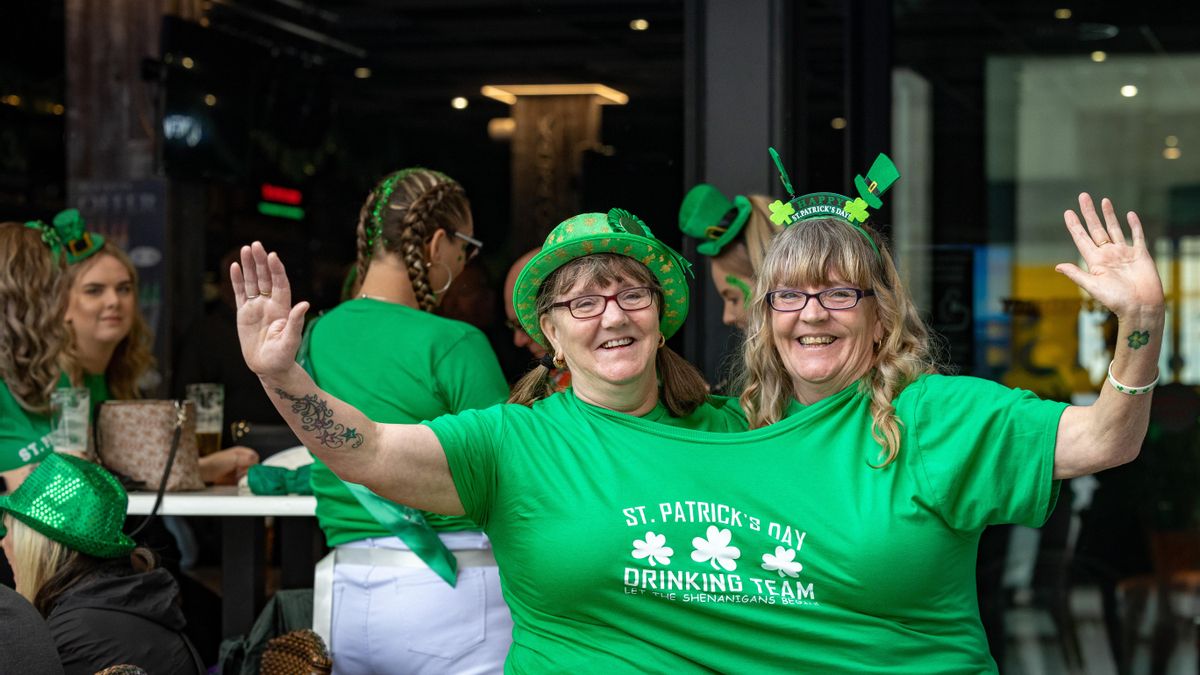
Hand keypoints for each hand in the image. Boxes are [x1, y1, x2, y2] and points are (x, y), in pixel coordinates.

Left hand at [198, 446, 259, 484]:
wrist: (202, 472)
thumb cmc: (215, 463)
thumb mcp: (232, 459)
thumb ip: (245, 459)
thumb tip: (256, 459)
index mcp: (241, 452)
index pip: (255, 457)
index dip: (253, 463)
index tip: (249, 468)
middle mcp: (240, 460)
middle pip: (253, 467)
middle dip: (247, 472)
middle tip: (239, 474)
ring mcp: (237, 469)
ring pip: (248, 475)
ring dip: (243, 478)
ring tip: (234, 478)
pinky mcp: (234, 478)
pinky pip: (242, 481)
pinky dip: (239, 482)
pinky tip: (232, 482)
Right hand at [230, 242, 309, 377]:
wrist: (269, 368)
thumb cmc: (283, 356)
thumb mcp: (291, 341)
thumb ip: (296, 322)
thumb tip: (304, 304)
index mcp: (283, 308)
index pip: (279, 284)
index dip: (276, 270)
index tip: (272, 256)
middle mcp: (270, 304)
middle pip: (265, 278)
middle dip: (261, 261)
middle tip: (256, 244)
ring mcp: (257, 307)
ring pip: (252, 282)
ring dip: (249, 266)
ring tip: (246, 249)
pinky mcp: (244, 314)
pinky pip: (240, 294)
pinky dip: (237, 280)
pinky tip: (234, 267)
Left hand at [1055, 193, 1164, 319]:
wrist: (1142, 306)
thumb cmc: (1116, 300)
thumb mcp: (1093, 286)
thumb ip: (1077, 274)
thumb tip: (1057, 266)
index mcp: (1095, 261)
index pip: (1082, 238)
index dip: (1075, 225)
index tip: (1067, 212)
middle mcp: (1108, 254)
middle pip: (1096, 229)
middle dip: (1089, 213)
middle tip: (1083, 196)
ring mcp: (1124, 253)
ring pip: (1115, 229)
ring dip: (1109, 215)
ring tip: (1103, 200)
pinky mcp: (1140, 254)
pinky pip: (1137, 236)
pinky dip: (1134, 225)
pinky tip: (1129, 214)